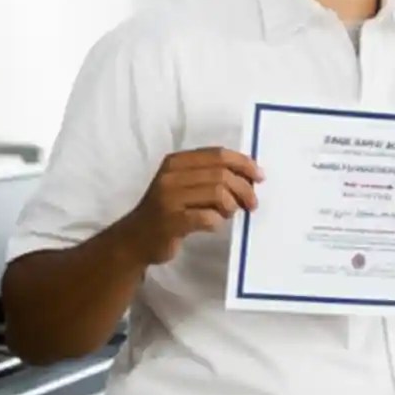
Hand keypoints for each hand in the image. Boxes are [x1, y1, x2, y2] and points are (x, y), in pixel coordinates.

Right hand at [119, 147, 263, 264]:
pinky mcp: (171, 222)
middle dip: (244, 189)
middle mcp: (170, 176)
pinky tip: (213, 225)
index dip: (244, 163)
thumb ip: (210, 175)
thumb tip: (250, 174)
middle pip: (222, 174)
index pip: (218, 154)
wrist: (134, 239)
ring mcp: (168, 199)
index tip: (259, 177)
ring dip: (231, 206)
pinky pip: (208, 218)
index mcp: (176, 162)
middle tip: (252, 203)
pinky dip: (217, 222)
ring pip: (218, 193)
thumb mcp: (184, 185)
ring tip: (228, 214)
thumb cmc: (167, 210)